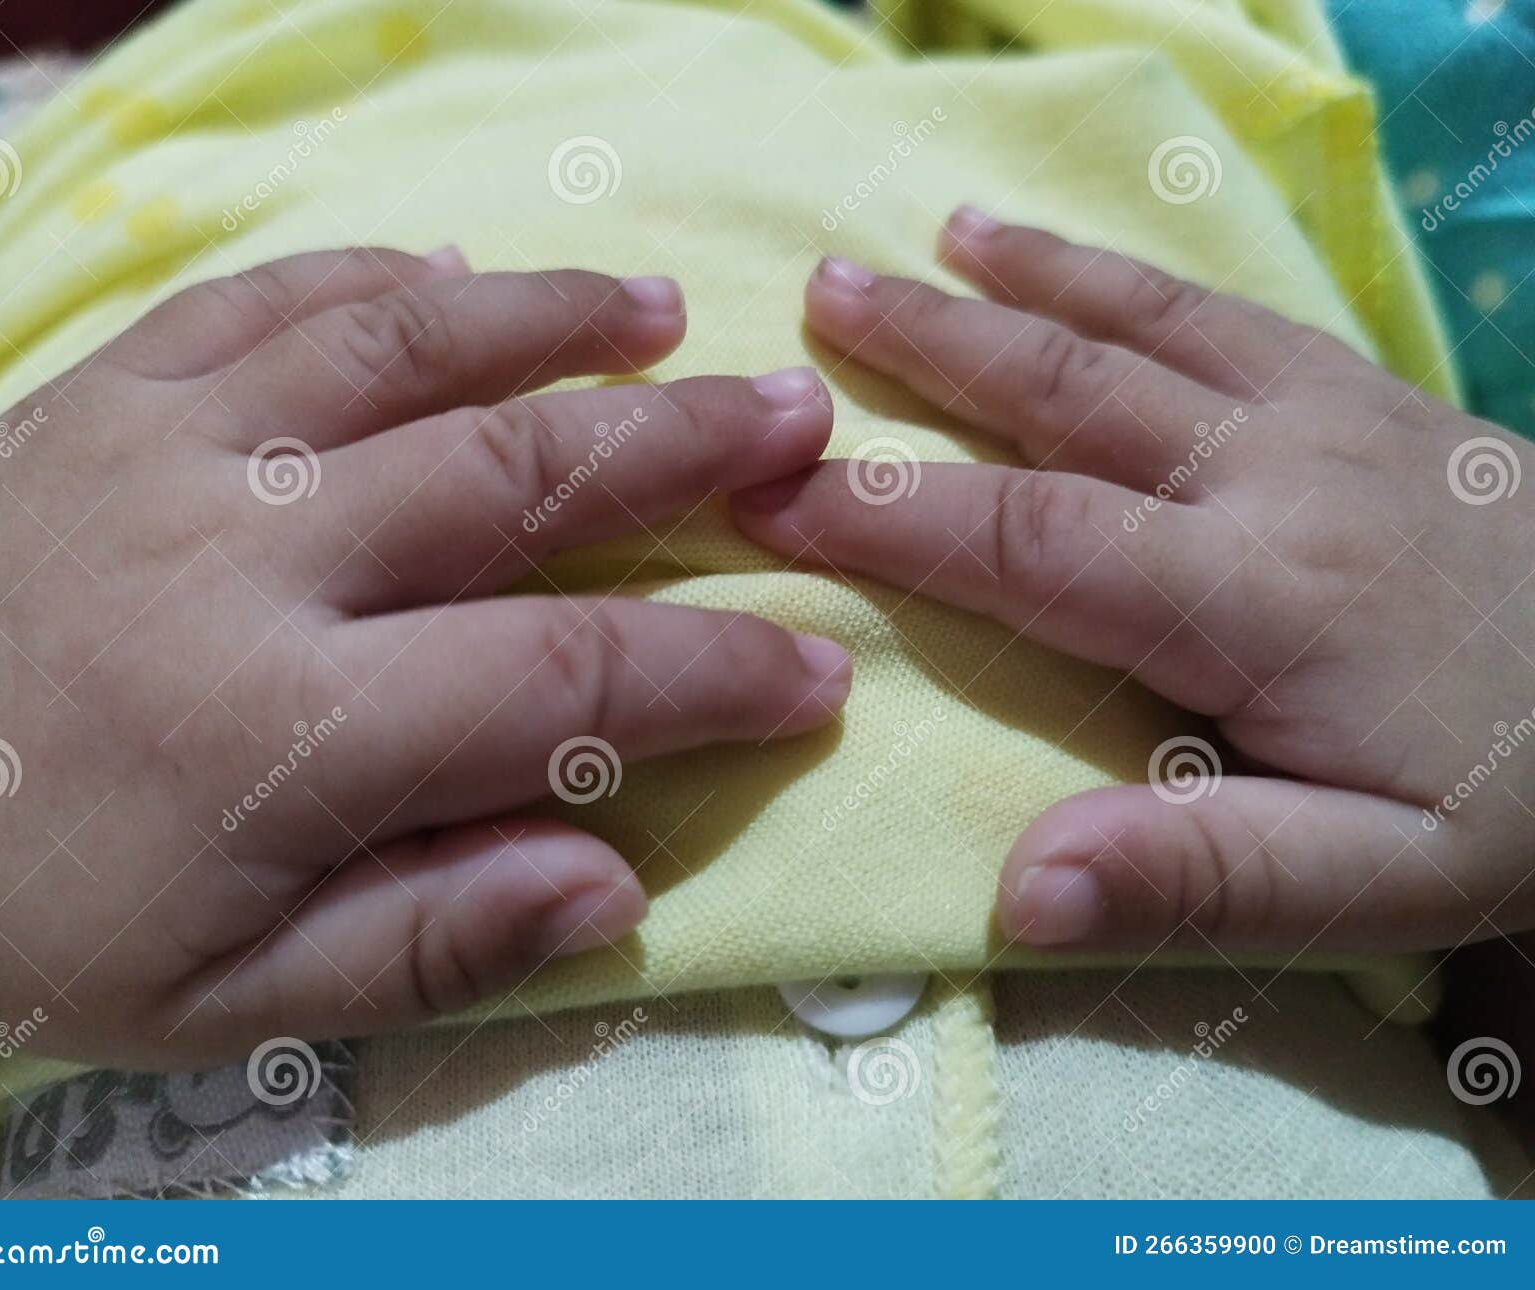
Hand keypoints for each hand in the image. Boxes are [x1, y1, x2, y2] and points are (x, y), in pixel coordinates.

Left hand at [0, 248, 848, 1066]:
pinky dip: (375, 283)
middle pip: (512, 472)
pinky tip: (456, 277)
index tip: (813, 672)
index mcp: (285, 728)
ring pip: (401, 350)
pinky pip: (260, 304)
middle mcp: (243, 559)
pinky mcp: (100, 399)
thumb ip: (427, 941)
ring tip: (664, 315)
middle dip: (679, 447)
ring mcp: (165, 455)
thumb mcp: (217, 1004)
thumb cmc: (17, 927)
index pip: (561, 679)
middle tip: (798, 422)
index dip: (710, 671)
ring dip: (551, 322)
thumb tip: (616, 885)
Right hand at [734, 207, 1534, 955]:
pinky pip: (1214, 309)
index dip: (886, 515)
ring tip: (905, 254)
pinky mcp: (1359, 391)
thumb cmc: (1520, 798)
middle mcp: (1270, 479)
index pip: (1029, 543)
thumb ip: (1203, 879)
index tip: (763, 492)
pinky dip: (1117, 273)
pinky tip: (1058, 255)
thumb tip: (1016, 891)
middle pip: (1064, 398)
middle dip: (922, 352)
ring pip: (1132, 329)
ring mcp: (1321, 415)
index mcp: (1252, 602)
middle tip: (805, 311)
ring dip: (1008, 287)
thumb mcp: (1384, 885)